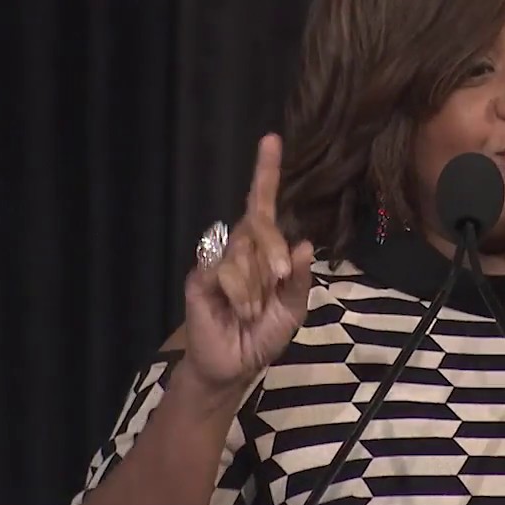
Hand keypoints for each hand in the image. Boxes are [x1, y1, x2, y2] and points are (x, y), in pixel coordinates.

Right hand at [181, 134, 314, 396]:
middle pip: (258, 223)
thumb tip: (304, 244)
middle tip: (279, 277)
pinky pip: (223, 270)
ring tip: (250, 312)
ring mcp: (216, 260)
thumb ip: (299, 279)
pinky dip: (239, 294)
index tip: (271, 139)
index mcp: (263, 250)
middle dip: (273, 249)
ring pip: (243, 253)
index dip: (266, 172)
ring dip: (255, 289)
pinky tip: (237, 311)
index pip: (262, 204)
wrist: (235, 366)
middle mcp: (239, 247)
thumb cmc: (264, 334)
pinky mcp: (199, 277)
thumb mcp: (293, 309)